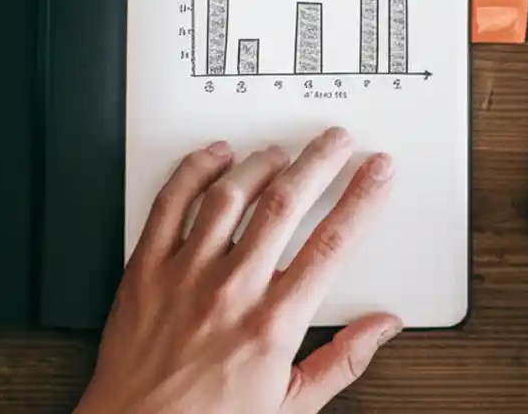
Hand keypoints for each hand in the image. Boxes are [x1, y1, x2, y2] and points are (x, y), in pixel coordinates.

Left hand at [76, 127, 400, 413]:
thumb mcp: (291, 405)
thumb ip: (341, 361)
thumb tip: (381, 328)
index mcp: (274, 323)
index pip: (332, 243)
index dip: (361, 199)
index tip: (376, 173)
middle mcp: (232, 290)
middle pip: (285, 203)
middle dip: (319, 161)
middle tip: (336, 140)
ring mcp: (186, 275)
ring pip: (230, 195)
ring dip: (261, 162)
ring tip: (281, 150)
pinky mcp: (146, 270)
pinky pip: (170, 204)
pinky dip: (193, 172)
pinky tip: (213, 158)